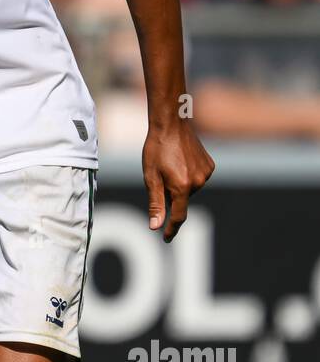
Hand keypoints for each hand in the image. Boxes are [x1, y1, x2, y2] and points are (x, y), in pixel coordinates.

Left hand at [143, 122, 214, 242]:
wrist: (171, 124)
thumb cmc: (156, 149)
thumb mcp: (150, 177)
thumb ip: (155, 203)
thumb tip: (156, 226)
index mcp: (182, 187)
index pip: (178, 216)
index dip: (171, 229)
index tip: (165, 237)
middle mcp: (198, 183)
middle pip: (181, 200)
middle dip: (170, 195)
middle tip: (159, 176)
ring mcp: (206, 174)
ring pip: (189, 190)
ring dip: (179, 185)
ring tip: (170, 165)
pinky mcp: (210, 166)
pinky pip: (197, 178)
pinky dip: (188, 176)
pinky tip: (180, 161)